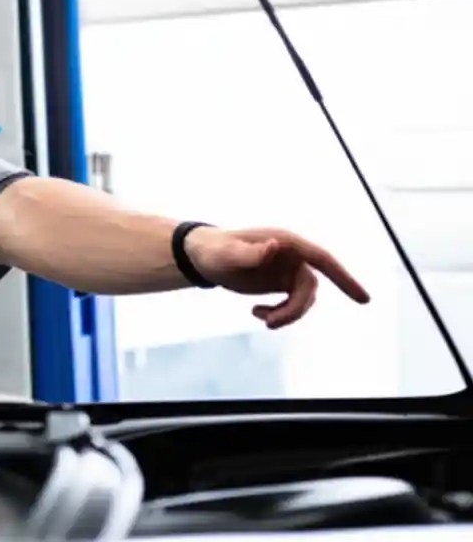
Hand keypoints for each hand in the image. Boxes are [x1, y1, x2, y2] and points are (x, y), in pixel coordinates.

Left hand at [184, 227, 369, 328]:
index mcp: (286, 242)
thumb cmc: (214, 250)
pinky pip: (291, 304)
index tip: (363, 299)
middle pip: (310, 288)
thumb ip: (249, 252)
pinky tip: (257, 314)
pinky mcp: (280, 283)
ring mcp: (288, 270)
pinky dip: (278, 314)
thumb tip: (276, 246)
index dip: (345, 278)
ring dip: (287, 314)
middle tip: (270, 324)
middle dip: (295, 309)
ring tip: (261, 318)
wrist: (202, 256)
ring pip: (303, 299)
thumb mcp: (226, 253)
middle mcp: (292, 256)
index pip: (323, 259)